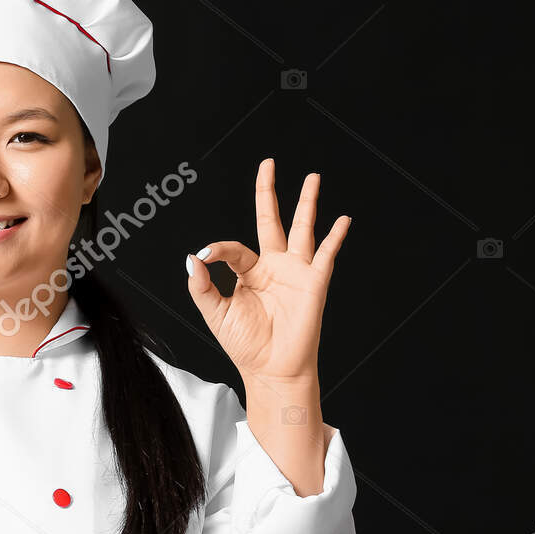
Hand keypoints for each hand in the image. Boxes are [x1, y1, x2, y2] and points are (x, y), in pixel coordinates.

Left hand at [186, 160, 349, 383]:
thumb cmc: (246, 345)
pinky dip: (335, 237)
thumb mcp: (215, 314)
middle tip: (268, 163)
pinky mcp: (314, 283)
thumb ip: (201, 287)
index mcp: (249, 273)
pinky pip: (326, 255)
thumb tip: (192, 258)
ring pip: (301, 229)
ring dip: (307, 203)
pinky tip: (343, 220)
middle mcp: (273, 266)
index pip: (234, 248)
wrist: (271, 370)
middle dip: (268, 192)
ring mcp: (295, 272)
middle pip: (270, 220)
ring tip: (312, 177)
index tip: (206, 256)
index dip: (218, 249)